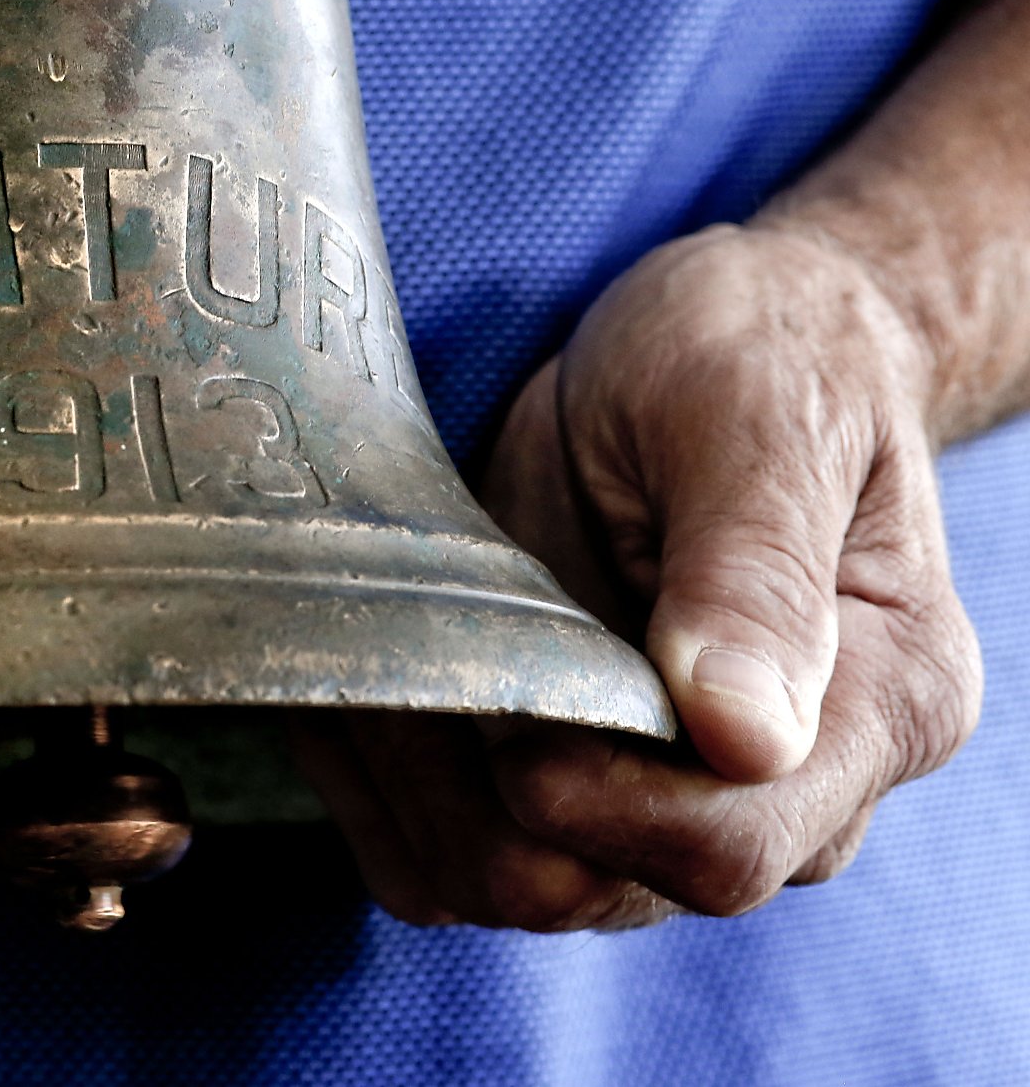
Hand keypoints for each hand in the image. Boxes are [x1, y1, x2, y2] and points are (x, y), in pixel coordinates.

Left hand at [293, 224, 981, 928]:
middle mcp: (781, 789)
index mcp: (875, 706)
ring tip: (365, 645)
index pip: (733, 846)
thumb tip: (747, 739)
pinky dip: (375, 785)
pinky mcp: (566, 779)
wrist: (721, 337)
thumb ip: (754, 568)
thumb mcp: (756, 415)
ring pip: (503, 881)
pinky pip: (441, 847)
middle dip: (474, 795)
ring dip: (407, 787)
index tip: (515, 732)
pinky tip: (350, 673)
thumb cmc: (761, 347)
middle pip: (603, 887)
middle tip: (401, 655)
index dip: (604, 812)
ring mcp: (664, 796)